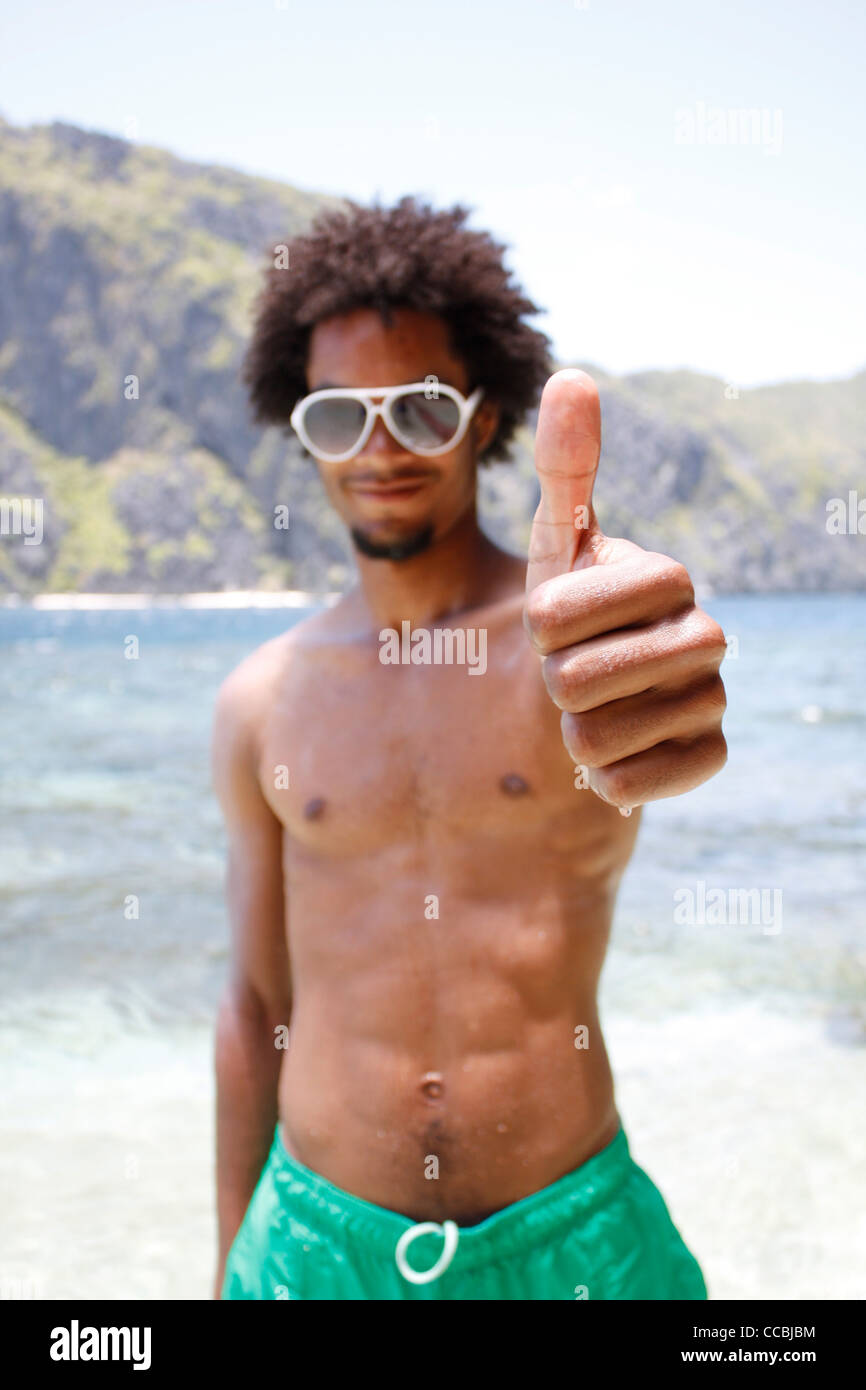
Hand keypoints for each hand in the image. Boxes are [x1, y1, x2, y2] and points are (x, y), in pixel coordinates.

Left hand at [524, 369, 727, 811]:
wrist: (602, 697)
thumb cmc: (575, 612)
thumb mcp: (559, 543)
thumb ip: (565, 468)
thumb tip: (571, 377)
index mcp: (667, 576)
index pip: (553, 616)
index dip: (535, 626)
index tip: (553, 623)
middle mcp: (706, 635)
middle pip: (574, 681)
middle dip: (551, 683)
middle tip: (572, 672)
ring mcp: (711, 700)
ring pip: (596, 738)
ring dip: (573, 731)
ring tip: (594, 709)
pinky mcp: (709, 758)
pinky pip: (631, 785)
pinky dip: (605, 777)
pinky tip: (620, 753)